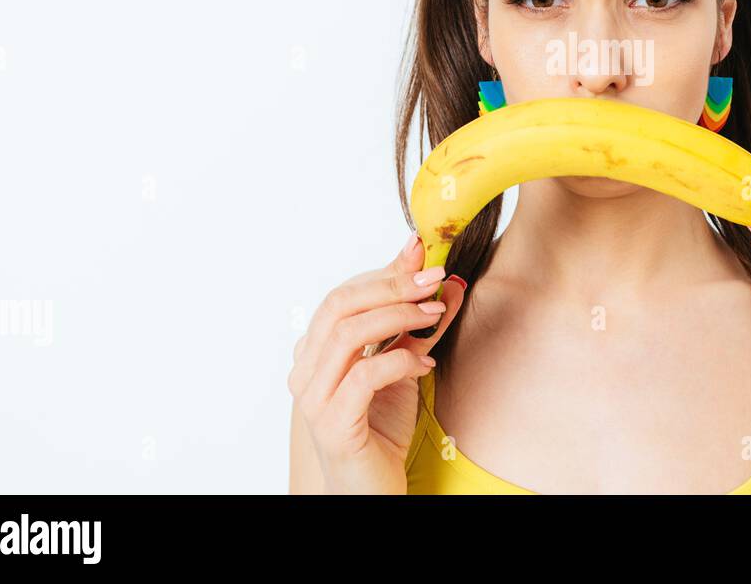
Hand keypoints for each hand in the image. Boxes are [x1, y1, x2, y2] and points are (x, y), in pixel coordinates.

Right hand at [287, 233, 465, 493]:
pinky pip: (363, 376)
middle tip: (433, 280)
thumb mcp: (403, 366)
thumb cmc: (382, 428)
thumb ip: (416, 326)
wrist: (373, 489)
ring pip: (347, 333)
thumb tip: (445, 282)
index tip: (425, 260)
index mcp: (315, 352)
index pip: (343, 295)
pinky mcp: (333, 425)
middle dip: (392, 286)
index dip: (385, 273)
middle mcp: (305, 372)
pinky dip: (399, 360)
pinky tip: (424, 363)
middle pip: (340, 305)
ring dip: (398, 316)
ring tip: (434, 314)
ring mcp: (314, 399)